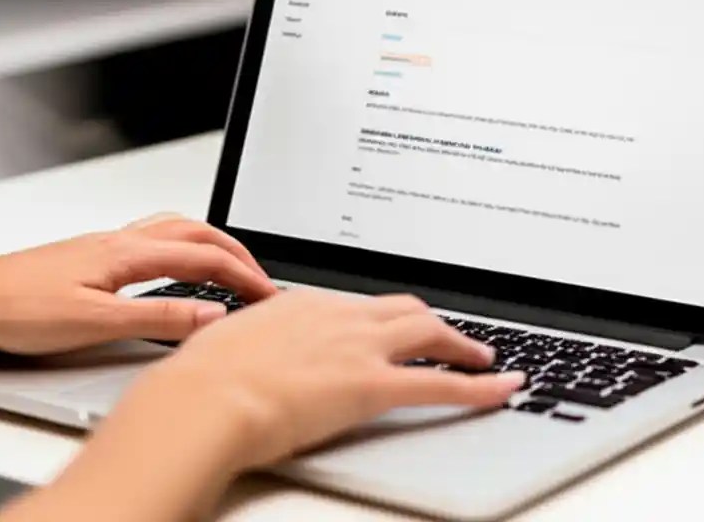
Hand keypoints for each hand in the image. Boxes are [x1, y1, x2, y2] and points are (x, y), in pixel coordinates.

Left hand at [0, 214, 274, 353]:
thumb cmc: (14, 311)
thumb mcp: (96, 324)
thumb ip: (158, 319)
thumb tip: (211, 315)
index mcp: (126, 254)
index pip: (204, 258)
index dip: (243, 276)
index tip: (266, 295)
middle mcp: (118, 242)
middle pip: (195, 232)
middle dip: (236, 252)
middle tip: (260, 278)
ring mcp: (102, 246)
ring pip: (173, 230)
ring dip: (209, 244)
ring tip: (228, 267)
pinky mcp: (89, 258)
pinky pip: (151, 241)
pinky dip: (180, 250)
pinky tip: (172, 272)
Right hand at [0, 290, 522, 521]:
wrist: (201, 399)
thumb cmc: (202, 381)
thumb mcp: (230, 346)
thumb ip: (256, 344)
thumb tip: (253, 355)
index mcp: (304, 303)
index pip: (362, 304)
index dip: (387, 318)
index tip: (396, 326)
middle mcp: (339, 315)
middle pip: (405, 309)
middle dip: (435, 323)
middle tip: (454, 337)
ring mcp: (359, 347)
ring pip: (430, 332)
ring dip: (463, 344)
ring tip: (482, 358)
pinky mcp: (372, 385)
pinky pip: (441, 383)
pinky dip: (480, 386)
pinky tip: (502, 389)